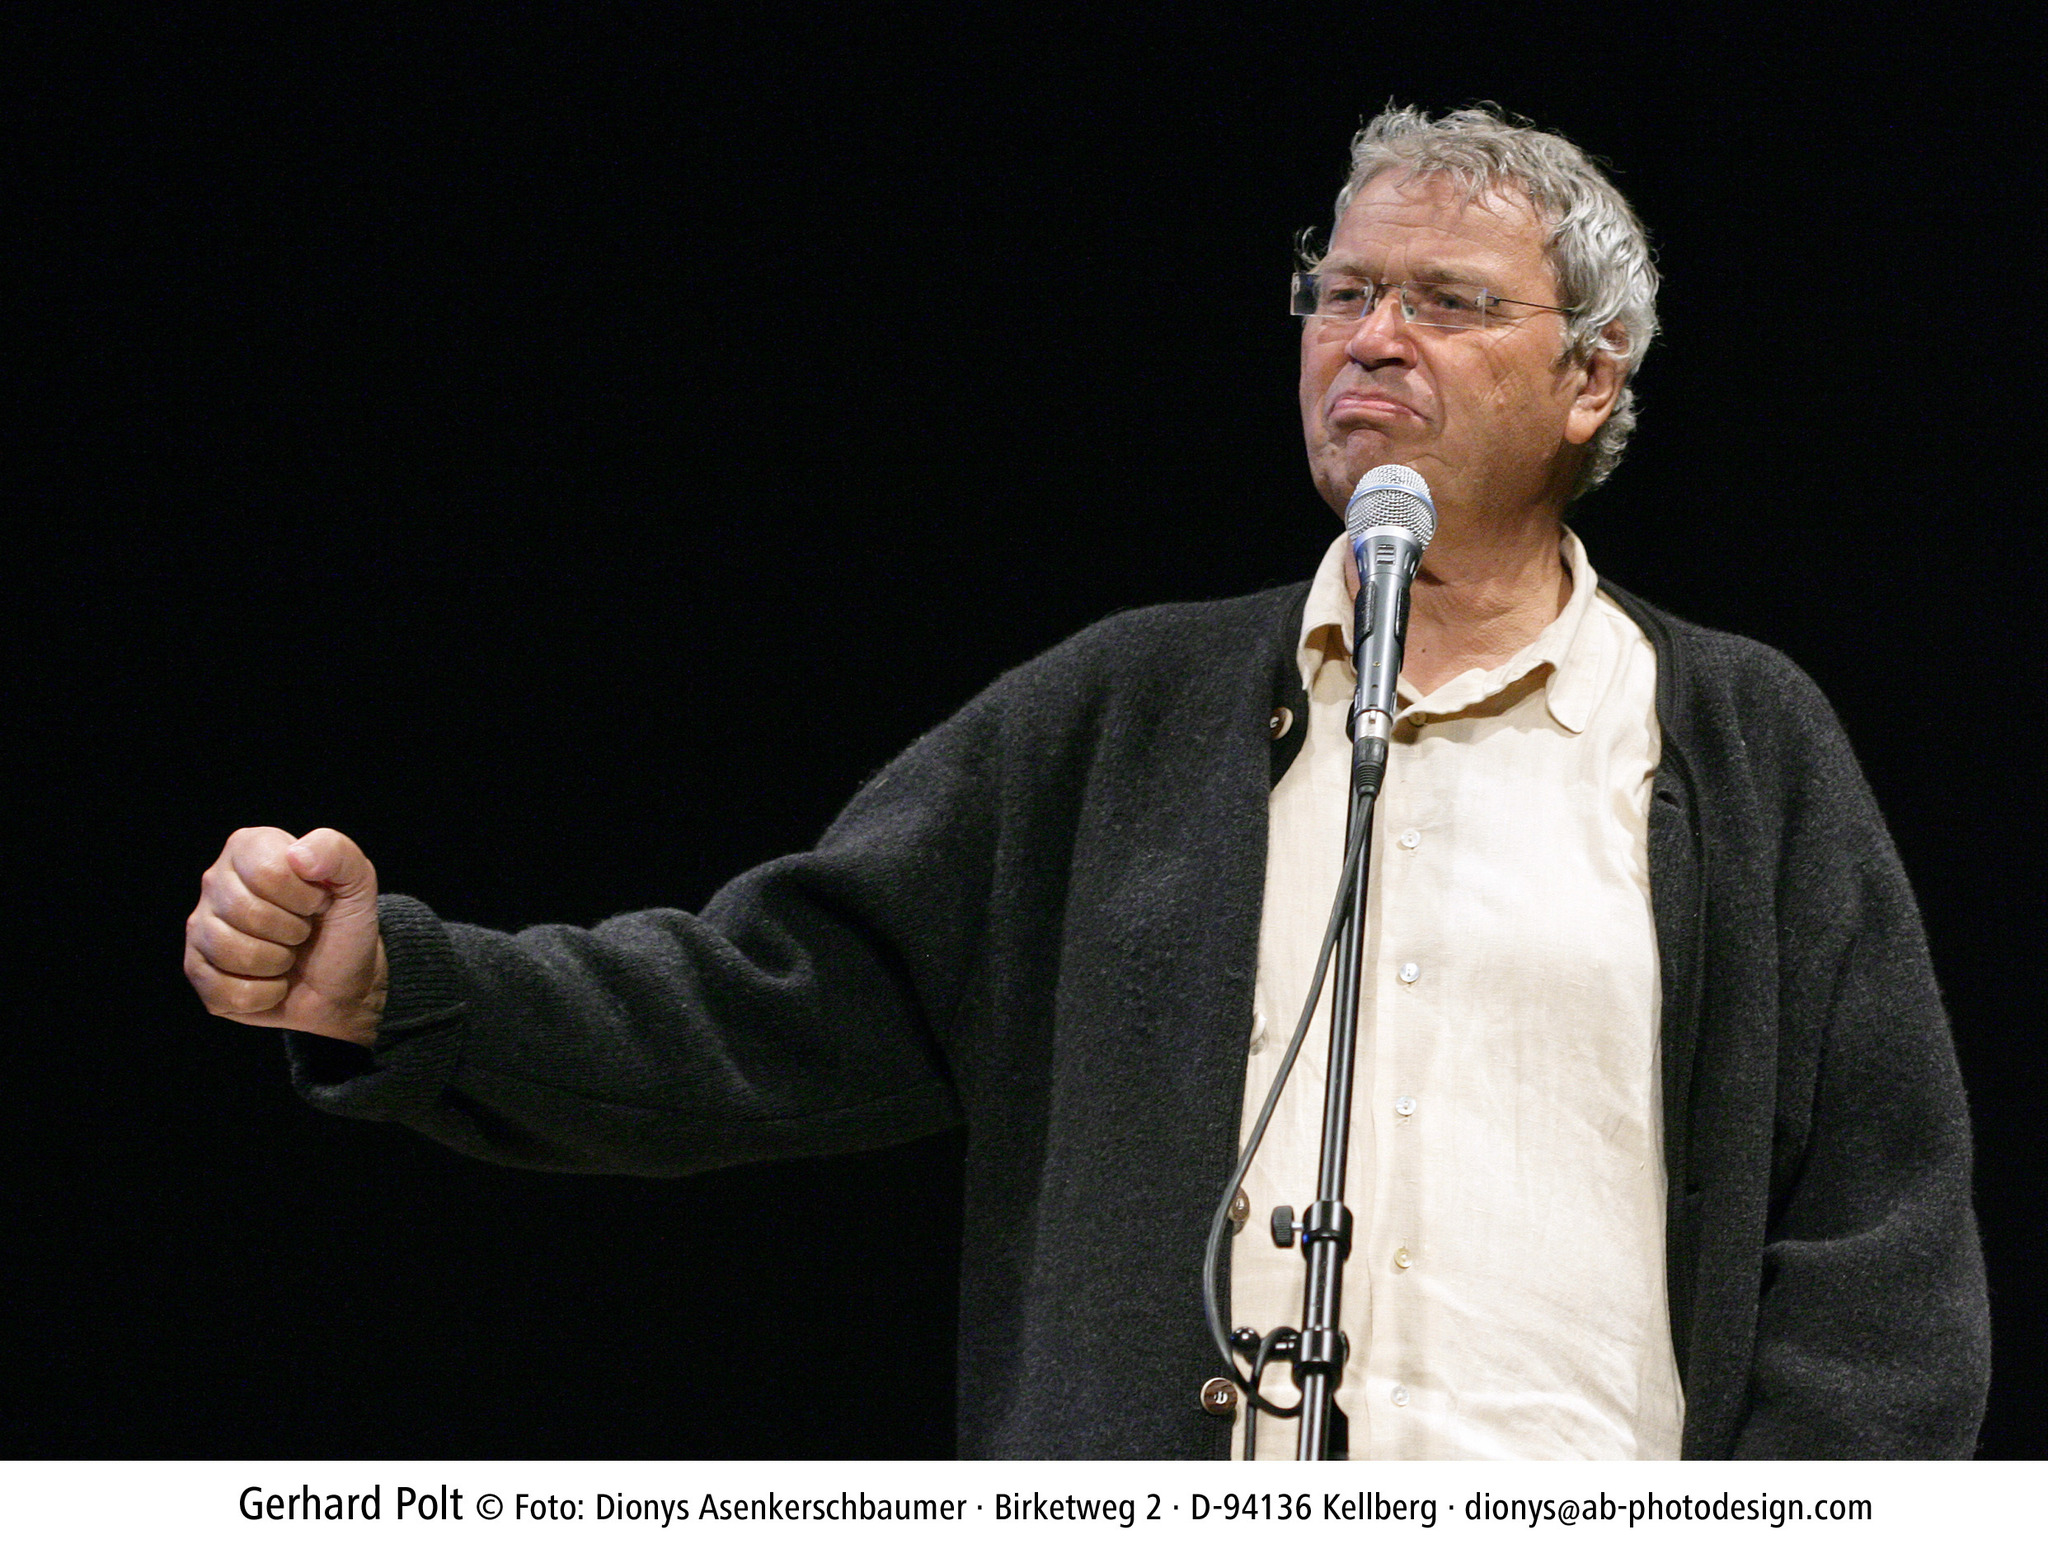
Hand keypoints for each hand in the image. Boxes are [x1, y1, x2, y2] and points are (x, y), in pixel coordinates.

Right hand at [185, 827, 387, 1046]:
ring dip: (277, 962)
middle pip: (246, 911)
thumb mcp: (357, 883)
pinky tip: (271, 982)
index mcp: (249, 847)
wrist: (341, 985)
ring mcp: (200, 927)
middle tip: (303, 932)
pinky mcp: (197, 971)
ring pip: (231, 951)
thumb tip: (299, 855)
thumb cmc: (343, 928)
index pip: (267, 871)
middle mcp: (216, 881)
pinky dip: (263, 994)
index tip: (318, 903)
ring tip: (288, 955)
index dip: (304, 897)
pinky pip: (225, 990)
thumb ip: (338, 852)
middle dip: (292, 931)